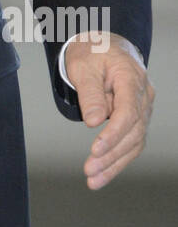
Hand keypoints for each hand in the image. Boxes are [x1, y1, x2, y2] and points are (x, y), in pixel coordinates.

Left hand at [63, 32, 154, 189]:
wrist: (103, 46)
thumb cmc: (92, 52)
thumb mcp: (83, 66)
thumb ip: (89, 92)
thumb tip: (93, 121)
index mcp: (131, 78)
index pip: (128, 112)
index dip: (113, 134)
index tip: (95, 150)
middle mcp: (143, 95)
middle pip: (133, 132)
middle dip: (111, 154)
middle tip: (89, 171)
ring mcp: (142, 108)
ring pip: (134, 142)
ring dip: (114, 163)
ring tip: (93, 180)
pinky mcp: (136, 118)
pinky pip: (131, 142)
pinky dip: (117, 160)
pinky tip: (102, 175)